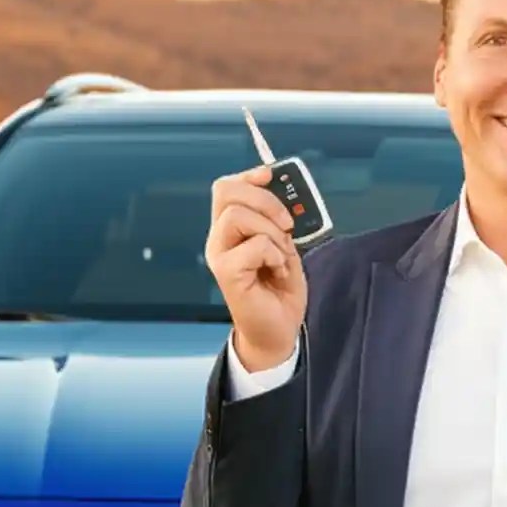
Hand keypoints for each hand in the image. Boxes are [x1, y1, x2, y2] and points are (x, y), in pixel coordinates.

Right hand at [205, 165, 306, 371]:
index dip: (249, 176)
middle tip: (287, 224)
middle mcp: (220, 240)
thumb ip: (279, 221)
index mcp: (231, 229)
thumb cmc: (280, 290)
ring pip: (238, 216)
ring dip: (272, 232)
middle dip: (265, 200)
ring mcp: (220, 256)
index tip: (270, 176)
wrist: (279, 330)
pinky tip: (278, 271)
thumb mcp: (286, 246)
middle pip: (228, 192)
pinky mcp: (227, 274)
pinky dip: (275, 254)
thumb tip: (285, 197)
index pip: (227, 188)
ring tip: (281, 255)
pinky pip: (254, 245)